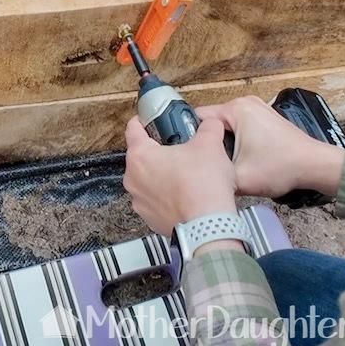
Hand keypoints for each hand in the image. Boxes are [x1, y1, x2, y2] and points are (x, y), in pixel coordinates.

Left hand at [123, 117, 235, 236]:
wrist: (208, 226)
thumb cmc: (202, 187)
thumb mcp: (210, 144)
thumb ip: (208, 128)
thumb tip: (210, 123)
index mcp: (140, 156)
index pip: (133, 129)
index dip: (143, 120)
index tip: (150, 119)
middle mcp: (133, 179)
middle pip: (142, 156)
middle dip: (160, 152)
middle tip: (179, 148)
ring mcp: (139, 201)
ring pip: (148, 181)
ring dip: (163, 176)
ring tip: (186, 174)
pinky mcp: (150, 218)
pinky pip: (156, 201)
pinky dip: (167, 197)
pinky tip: (186, 194)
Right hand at [198, 96, 344, 198]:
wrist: (315, 166)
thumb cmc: (282, 167)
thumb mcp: (238, 178)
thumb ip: (212, 175)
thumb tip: (197, 176)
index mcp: (235, 109)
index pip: (198, 119)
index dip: (193, 140)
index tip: (193, 157)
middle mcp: (245, 102)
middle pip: (212, 123)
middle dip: (210, 143)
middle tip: (210, 165)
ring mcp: (256, 108)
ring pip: (226, 126)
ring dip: (224, 144)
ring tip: (225, 164)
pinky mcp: (264, 117)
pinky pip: (240, 127)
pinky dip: (237, 142)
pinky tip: (241, 159)